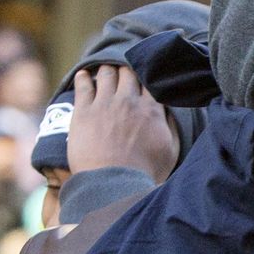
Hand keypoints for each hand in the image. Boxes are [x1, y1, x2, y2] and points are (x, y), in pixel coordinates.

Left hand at [61, 63, 180, 184]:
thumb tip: (168, 110)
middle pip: (128, 71)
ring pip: (107, 73)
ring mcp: (105, 104)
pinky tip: (84, 76)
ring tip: (105, 74)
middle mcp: (129, 101)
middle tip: (125, 74)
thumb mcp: (170, 151)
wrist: (113, 184)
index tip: (146, 76)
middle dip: (127, 70)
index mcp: (152, 110)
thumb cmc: (144, 172)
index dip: (148, 76)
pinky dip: (84, 77)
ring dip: (108, 71)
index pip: (150, 80)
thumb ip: (171, 126)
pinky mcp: (83, 110)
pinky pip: (83, 84)